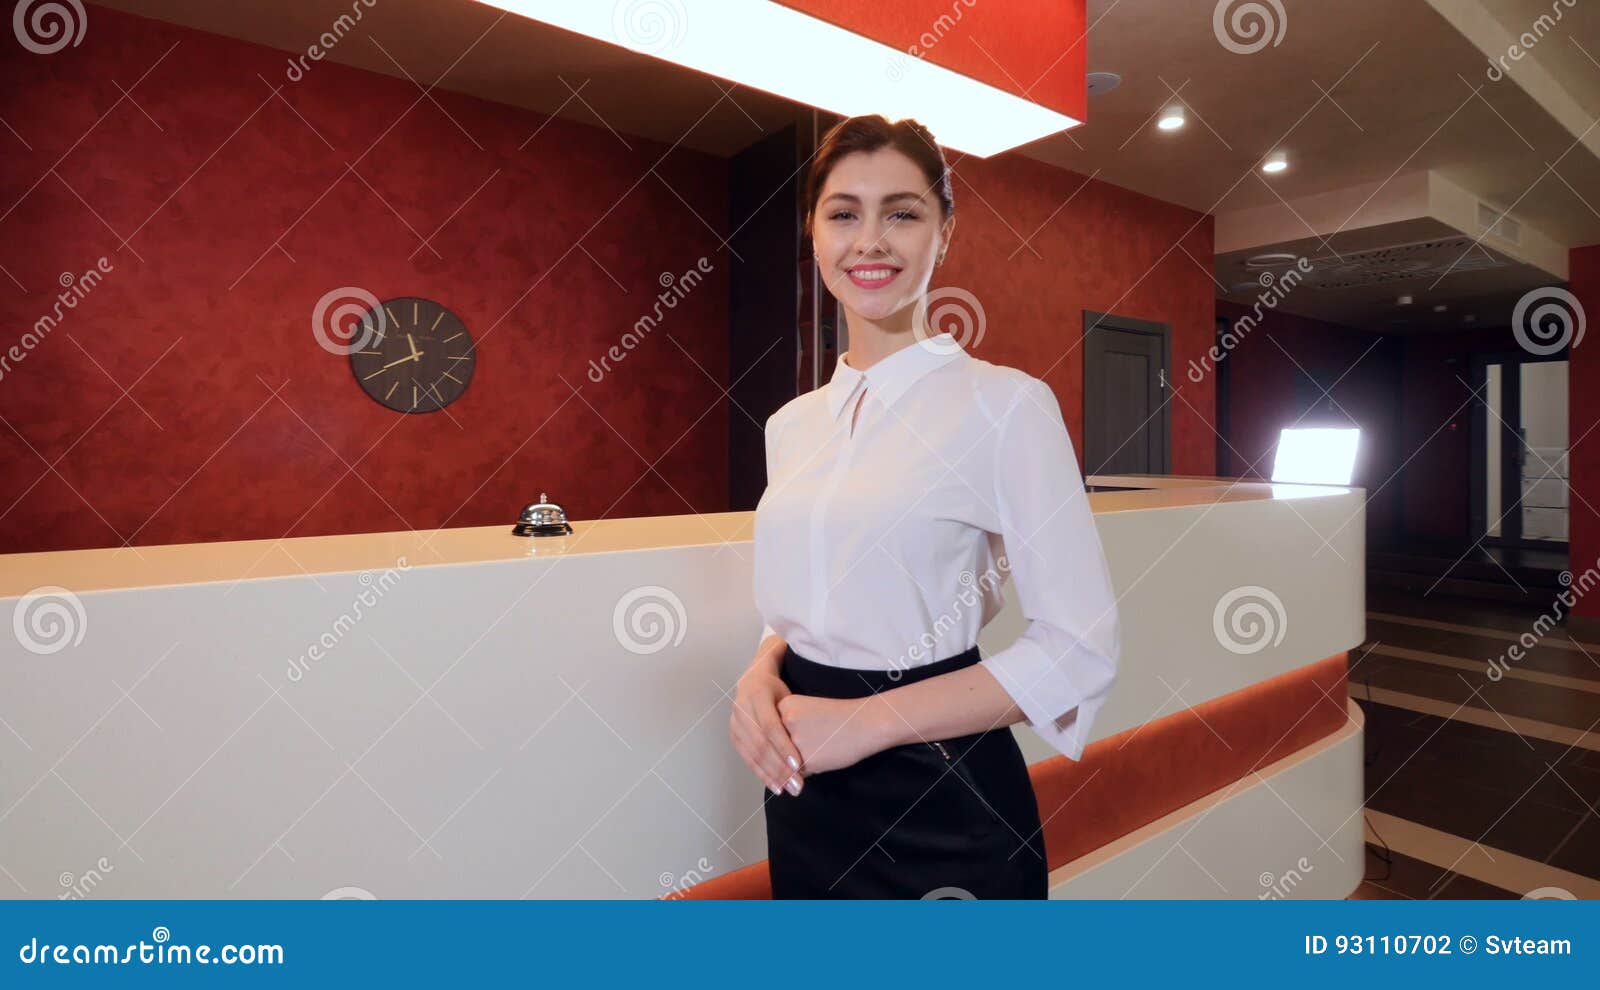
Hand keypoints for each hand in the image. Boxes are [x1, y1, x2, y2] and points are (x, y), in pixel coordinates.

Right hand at [729, 668, 804, 795]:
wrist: (752, 683)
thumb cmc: (778, 692)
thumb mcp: (788, 697)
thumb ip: (795, 717)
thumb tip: (811, 744)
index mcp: (757, 695)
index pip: (771, 726)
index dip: (784, 747)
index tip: (799, 765)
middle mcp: (741, 709)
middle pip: (761, 744)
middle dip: (779, 767)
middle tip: (796, 785)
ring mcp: (734, 723)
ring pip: (753, 754)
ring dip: (771, 775)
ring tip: (788, 789)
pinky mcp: (733, 735)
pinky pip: (747, 758)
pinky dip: (762, 774)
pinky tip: (775, 786)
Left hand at [777, 694, 883, 774]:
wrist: (867, 723)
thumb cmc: (840, 717)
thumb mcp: (807, 711)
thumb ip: (787, 728)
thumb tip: (773, 756)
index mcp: (784, 705)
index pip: (774, 730)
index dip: (793, 734)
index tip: (812, 727)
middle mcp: (784, 722)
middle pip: (779, 747)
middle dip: (795, 750)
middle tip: (820, 737)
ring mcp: (793, 741)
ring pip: (787, 762)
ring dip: (802, 760)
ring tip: (824, 743)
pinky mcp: (804, 761)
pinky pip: (800, 773)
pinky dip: (812, 768)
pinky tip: (827, 754)